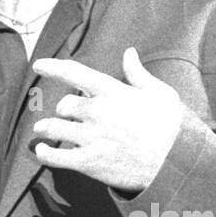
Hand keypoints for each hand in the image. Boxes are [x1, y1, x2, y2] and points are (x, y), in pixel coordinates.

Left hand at [30, 47, 182, 192]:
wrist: (176, 164)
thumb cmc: (171, 127)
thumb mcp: (160, 93)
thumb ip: (138, 73)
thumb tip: (129, 52)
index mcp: (112, 91)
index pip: (74, 73)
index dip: (53, 67)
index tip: (38, 65)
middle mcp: (97, 111)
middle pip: (65, 105)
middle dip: (64, 108)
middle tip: (64, 112)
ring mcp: (91, 137)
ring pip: (55, 128)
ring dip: (46, 128)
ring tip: (41, 129)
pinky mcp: (89, 162)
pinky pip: (57, 156)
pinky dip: (45, 154)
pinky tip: (41, 151)